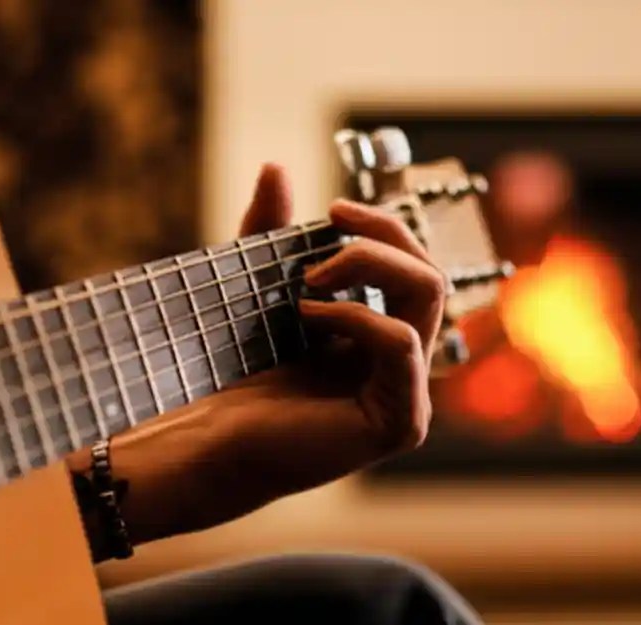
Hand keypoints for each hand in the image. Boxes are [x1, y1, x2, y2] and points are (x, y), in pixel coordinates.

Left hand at [71, 164, 445, 550]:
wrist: (211, 441)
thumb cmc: (236, 375)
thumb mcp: (258, 289)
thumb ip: (270, 233)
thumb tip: (275, 167)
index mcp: (382, 335)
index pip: (413, 265)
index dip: (382, 227)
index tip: (330, 209)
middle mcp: (405, 364)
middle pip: (428, 272)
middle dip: (381, 237)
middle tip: (328, 227)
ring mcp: (409, 395)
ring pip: (427, 296)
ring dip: (368, 267)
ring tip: (306, 281)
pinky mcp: (399, 422)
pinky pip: (401, 343)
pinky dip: (355, 316)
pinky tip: (307, 316)